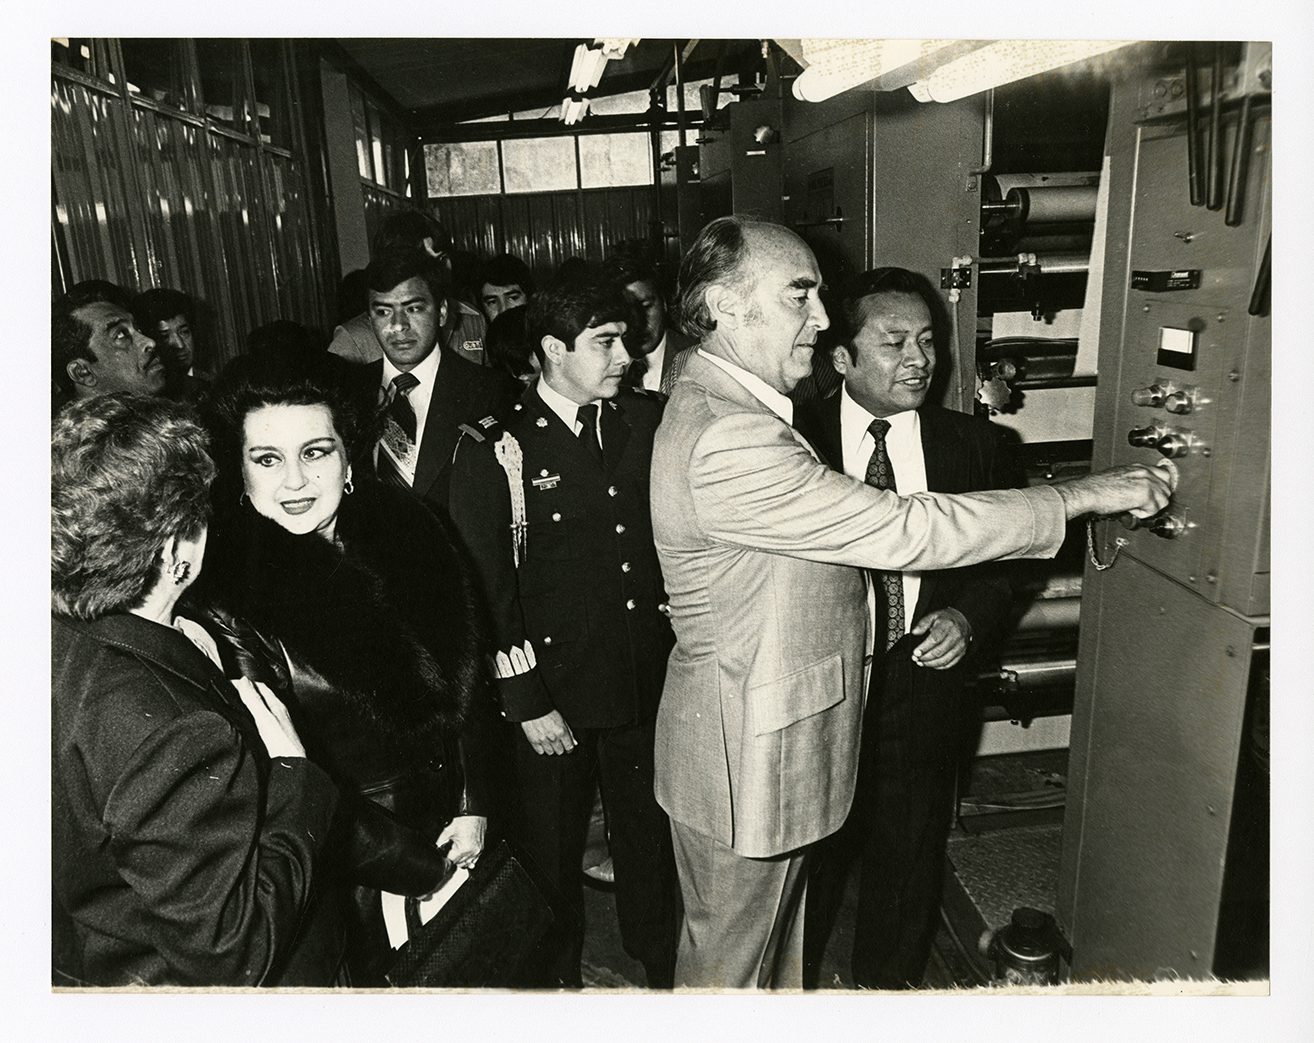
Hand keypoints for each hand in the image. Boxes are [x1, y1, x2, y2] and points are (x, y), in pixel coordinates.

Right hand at [233, 677, 304, 758]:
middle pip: (261, 697)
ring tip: (234, 706)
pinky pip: (261, 722)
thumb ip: (254, 700)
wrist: (290, 767)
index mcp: (277, 705)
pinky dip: (251, 719)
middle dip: (245, 692)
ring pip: (261, 709)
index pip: (259, 686)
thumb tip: (244, 680)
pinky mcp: (275, 737)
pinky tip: (245, 725)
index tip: (228, 684)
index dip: (244, 683)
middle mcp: (279, 713)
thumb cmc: (281, 744)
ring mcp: (277, 725)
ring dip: (248, 705)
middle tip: (228, 693)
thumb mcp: (263, 718)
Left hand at [437, 815, 486, 869]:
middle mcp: (472, 852)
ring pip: (467, 863)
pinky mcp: (480, 847)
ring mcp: (478, 850)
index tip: (442, 857)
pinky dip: (468, 858)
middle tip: (448, 851)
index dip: (445, 859)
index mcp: (464, 849)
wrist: (474, 812)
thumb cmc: (464, 819)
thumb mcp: (448, 830)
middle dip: (452, 858)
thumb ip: (440, 841)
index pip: (451, 861)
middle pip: (459, 863)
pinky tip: (463, 855)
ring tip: (455, 852)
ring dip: (460, 860)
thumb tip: (434, 848)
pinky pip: (474, 859)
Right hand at [520, 710, 576, 755]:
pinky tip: (542, 742)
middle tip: (557, 741)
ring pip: (550, 752)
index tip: (567, 747)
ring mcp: (543, 740)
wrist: (534, 709)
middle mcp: (553, 737)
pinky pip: (540, 752)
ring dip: (550, 748)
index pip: (569, 747)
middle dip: (559, 747)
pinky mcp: (534, 741)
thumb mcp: (562, 720)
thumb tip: (574, 742)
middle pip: (560, 751)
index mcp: (561, 731)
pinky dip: (541, 748)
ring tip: (548, 741)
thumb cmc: (548, 712)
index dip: (569, 748)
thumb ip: (569, 732)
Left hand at [910, 608, 971, 669]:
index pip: (935, 639)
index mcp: (948, 626)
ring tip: (921, 662)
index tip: (915, 653)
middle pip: (939, 652)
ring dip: (930, 664)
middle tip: (915, 658)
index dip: (924, 648)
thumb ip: (922, 624)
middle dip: (925, 657)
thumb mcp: (932, 616)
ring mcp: (960, 646)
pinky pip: (950, 664)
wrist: (962, 620)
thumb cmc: (946, 619)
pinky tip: (931, 664)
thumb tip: (914, 632)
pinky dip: (939, 666)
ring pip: (944, 660)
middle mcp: (956, 636)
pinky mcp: (962, 653)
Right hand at [1054, 462, 1173, 519]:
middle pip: (1166, 489)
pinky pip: (1153, 510)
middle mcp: (1144, 472)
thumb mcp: (1118, 477)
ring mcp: (1147, 483)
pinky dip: (1142, 514)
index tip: (1156, 494)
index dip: (1162, 487)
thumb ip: (1133, 480)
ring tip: (1134, 507)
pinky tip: (1130, 510)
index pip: (1164, 474)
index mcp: (1138, 467)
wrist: (1088, 491)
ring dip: (1150, 508)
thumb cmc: (1095, 486)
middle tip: (1143, 505)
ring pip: (1163, 501)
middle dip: (1157, 500)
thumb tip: (1138, 490)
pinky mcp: (1145, 495)